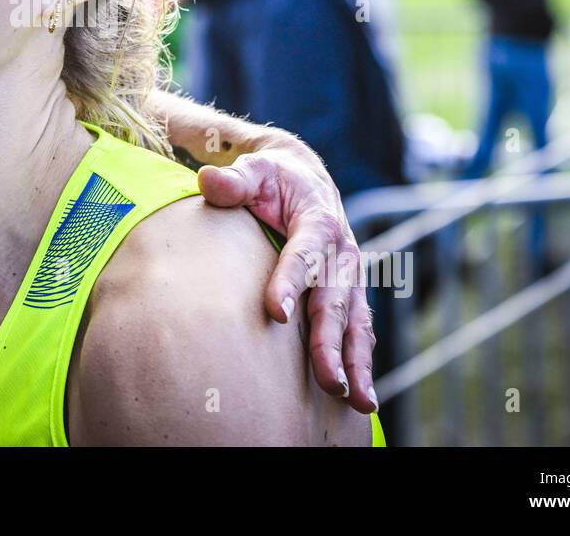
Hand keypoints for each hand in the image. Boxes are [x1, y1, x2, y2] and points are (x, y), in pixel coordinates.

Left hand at [197, 143, 377, 414]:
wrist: (304, 177)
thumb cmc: (272, 177)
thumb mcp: (254, 169)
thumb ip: (234, 179)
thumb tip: (208, 179)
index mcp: (319, 221)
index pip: (304, 254)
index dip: (291, 282)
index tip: (275, 312)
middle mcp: (342, 253)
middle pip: (335, 300)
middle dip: (330, 341)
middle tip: (326, 378)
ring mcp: (349, 277)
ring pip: (355, 323)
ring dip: (356, 362)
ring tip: (355, 400)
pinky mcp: (349, 294)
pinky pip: (358, 331)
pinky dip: (361, 362)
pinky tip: (358, 399)